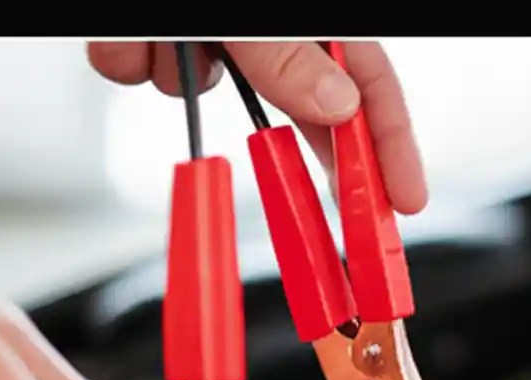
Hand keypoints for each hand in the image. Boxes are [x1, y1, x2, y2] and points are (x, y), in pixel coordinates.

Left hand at [87, 40, 426, 214]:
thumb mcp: (250, 11)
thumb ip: (288, 56)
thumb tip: (337, 110)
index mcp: (306, 12)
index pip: (368, 80)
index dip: (390, 142)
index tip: (401, 197)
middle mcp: (261, 21)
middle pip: (299, 98)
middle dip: (292, 143)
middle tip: (327, 209)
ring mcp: (208, 26)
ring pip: (202, 85)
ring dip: (178, 74)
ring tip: (164, 33)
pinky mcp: (156, 31)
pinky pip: (146, 71)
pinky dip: (132, 54)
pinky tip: (129, 28)